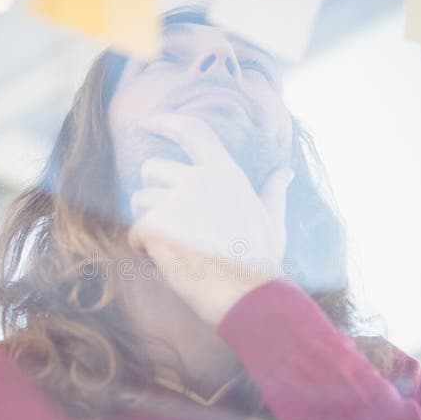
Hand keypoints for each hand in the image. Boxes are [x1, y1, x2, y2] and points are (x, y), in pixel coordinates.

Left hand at [127, 113, 292, 325]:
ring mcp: (177, 201)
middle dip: (153, 194)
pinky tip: (165, 262)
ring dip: (149, 225)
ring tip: (173, 248)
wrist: (248, 297)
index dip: (166, 122)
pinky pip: (134, 232)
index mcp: (226, 174)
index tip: (148, 122)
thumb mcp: (274, 221)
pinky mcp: (158, 226)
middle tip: (170, 224)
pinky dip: (142, 249)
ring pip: (139, 203)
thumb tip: (285, 172)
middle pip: (152, 169)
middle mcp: (199, 180)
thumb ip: (274, 192)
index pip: (192, 131)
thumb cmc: (261, 263)